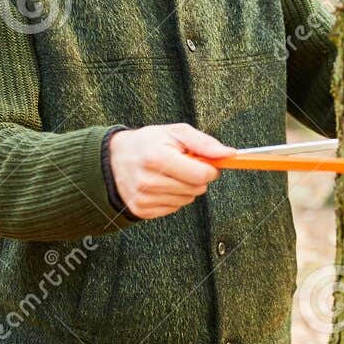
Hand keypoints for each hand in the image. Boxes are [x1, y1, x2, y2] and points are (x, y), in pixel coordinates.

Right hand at [108, 123, 234, 219]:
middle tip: (183, 165)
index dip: (210, 169)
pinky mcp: (142, 210)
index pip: (201, 175)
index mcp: (157, 158)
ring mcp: (143, 198)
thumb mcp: (176, 133)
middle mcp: (148, 181)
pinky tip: (161, 185)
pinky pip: (174, 208)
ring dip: (185, 188)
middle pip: (197, 189)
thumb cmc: (148, 143)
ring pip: (188, 200)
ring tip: (170, 174)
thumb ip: (205, 143)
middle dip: (197, 177)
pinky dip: (173, 197)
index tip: (205, 162)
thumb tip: (229, 154)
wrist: (114, 159)